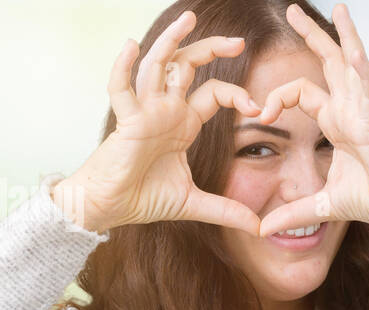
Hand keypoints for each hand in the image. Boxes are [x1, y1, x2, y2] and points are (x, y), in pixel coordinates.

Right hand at [51, 10, 265, 234]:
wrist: (108, 209)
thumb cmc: (143, 198)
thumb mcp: (194, 204)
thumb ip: (227, 211)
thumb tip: (260, 228)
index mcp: (183, 123)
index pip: (214, 94)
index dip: (236, 95)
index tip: (258, 107)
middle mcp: (165, 110)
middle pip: (188, 67)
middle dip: (211, 50)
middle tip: (239, 41)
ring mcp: (144, 112)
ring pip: (157, 66)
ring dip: (171, 41)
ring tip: (188, 18)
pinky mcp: (125, 122)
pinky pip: (121, 89)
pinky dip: (123, 67)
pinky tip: (131, 46)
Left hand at [254, 3, 368, 236]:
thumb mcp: (323, 205)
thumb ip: (294, 212)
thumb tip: (262, 230)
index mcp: (337, 122)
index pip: (303, 93)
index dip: (277, 97)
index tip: (259, 113)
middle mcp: (350, 110)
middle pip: (328, 63)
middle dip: (311, 36)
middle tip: (291, 11)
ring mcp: (365, 113)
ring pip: (353, 65)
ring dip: (345, 36)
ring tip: (339, 9)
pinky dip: (364, 71)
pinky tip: (356, 51)